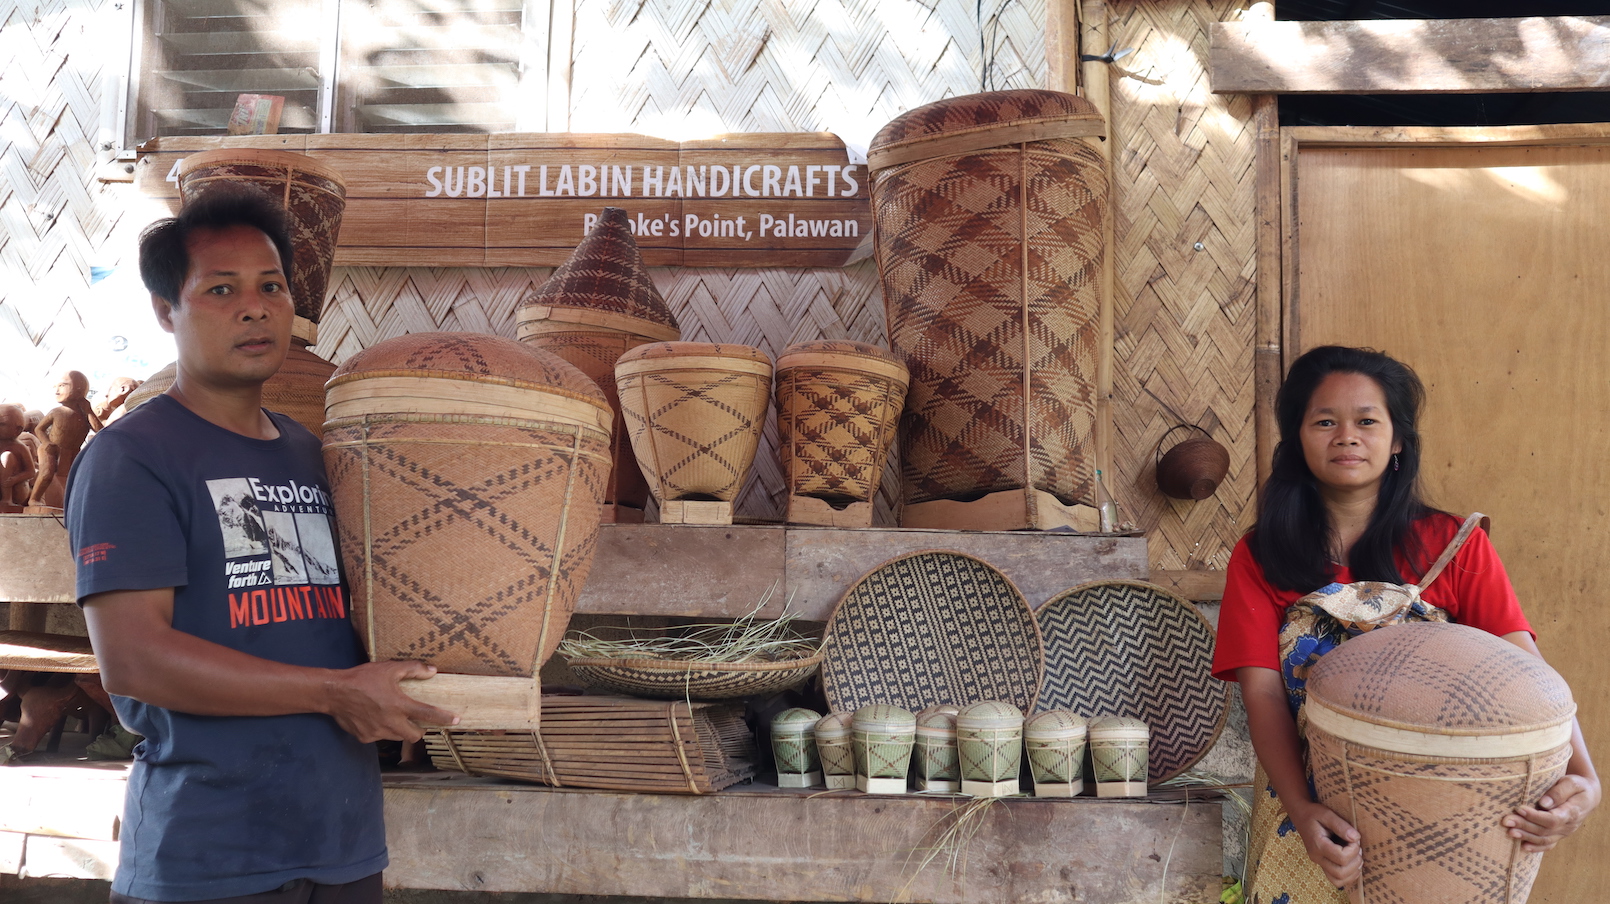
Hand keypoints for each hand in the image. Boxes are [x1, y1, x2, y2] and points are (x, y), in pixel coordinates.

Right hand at [321, 660, 460, 742]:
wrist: (334, 692)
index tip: (456, 720)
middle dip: (418, 730)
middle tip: (416, 721)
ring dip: (399, 729)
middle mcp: (390, 722)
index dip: (444, 718)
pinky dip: (381, 729)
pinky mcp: (365, 738)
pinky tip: (373, 718)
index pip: (427, 714)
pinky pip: (379, 736)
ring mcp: (377, 733)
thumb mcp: (389, 669)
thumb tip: (432, 671)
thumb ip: (412, 669)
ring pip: (396, 737)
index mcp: (399, 705)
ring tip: (392, 716)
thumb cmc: (363, 678)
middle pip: (414, 735)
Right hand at [1290, 800, 1362, 888]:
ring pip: (1338, 880)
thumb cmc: (1313, 813)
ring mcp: (1318, 862)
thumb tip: (1356, 838)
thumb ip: (1341, 825)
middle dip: (1355, 862)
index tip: (1355, 838)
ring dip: (1352, 872)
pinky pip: (1336, 880)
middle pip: (1340, 873)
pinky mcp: (1322, 864)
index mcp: (1318, 845)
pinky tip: (1352, 865)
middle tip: (1357, 848)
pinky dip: (1348, 877)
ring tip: (1356, 857)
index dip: (1354, 850)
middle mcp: (1317, 857)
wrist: (1300, 815)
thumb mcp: (1327, 814)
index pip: (1341, 858)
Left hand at [1506, 774, 1601, 852]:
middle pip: (1545, 830)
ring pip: (1545, 839)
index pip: (1552, 819)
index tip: (1519, 809)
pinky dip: (1536, 847)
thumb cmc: (1577, 786)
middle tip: (1506, 821)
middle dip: (1524, 826)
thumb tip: (1544, 803)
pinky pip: (1549, 844)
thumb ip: (1559, 792)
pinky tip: (1523, 847)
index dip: (1535, 816)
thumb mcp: (1572, 783)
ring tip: (1509, 832)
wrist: (1588, 796)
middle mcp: (1568, 825)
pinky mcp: (1559, 834)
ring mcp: (1564, 832)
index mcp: (1572, 812)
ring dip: (1526, 837)